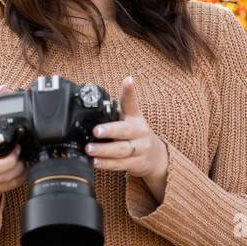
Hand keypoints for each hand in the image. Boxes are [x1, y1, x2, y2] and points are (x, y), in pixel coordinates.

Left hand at [84, 76, 169, 199]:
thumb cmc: (136, 134)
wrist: (156, 157)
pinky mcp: (137, 164)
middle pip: (125, 131)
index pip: (132, 102)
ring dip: (104, 151)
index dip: (130, 91)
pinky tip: (96, 162)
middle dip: (110, 131)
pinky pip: (121, 165)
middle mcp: (139, 132)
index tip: (128, 80)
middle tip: (96, 131)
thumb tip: (113, 86)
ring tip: (89, 149)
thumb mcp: (131, 117)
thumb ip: (120, 105)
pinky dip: (107, 164)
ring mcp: (140, 149)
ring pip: (121, 150)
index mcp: (135, 117)